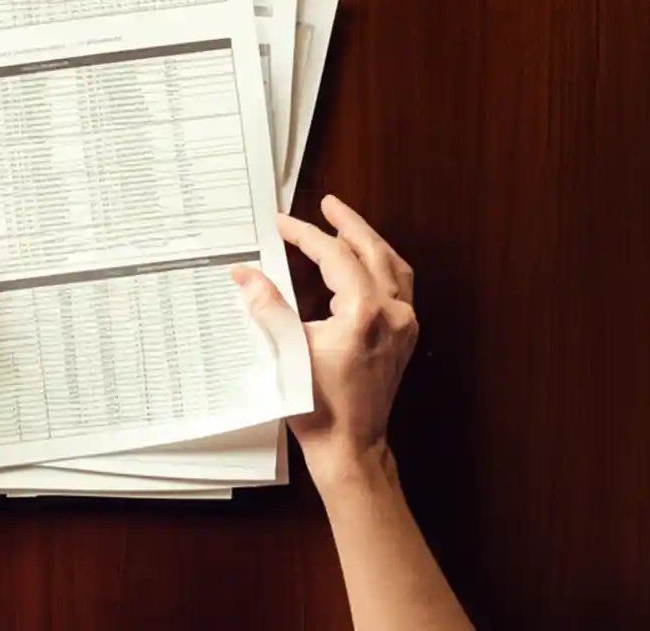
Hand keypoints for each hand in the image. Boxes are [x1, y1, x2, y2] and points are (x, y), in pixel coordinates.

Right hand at [232, 195, 417, 489]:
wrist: (350, 446)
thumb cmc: (318, 407)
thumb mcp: (286, 352)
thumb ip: (267, 306)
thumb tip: (245, 274)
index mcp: (364, 314)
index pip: (335, 257)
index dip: (306, 235)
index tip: (283, 224)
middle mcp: (392, 314)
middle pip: (372, 251)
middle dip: (348, 224)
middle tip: (327, 204)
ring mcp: (404, 325)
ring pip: (392, 266)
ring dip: (369, 241)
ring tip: (346, 224)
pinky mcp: (405, 337)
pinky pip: (399, 286)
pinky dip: (381, 265)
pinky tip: (365, 263)